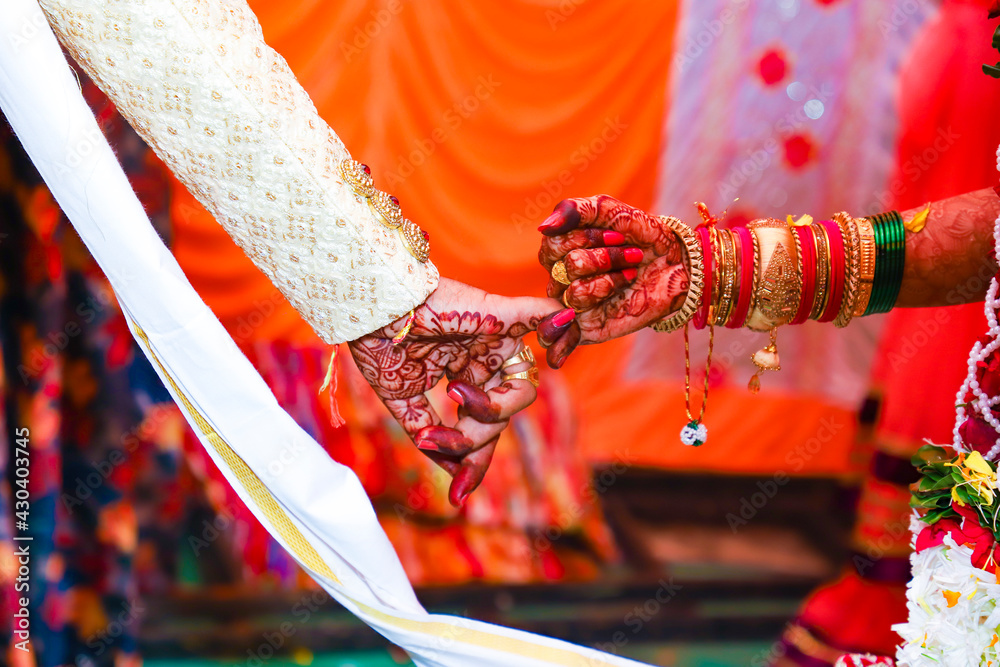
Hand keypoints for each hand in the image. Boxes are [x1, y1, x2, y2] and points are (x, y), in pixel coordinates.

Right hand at [348, 278, 558, 506]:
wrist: (366, 308)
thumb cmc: (378, 344)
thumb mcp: (403, 400)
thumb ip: (431, 434)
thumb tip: (454, 470)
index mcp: (462, 376)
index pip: (483, 427)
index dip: (473, 463)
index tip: (457, 495)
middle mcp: (484, 361)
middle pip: (502, 416)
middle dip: (474, 441)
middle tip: (435, 442)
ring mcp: (496, 340)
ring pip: (522, 391)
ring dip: (490, 408)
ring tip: (455, 395)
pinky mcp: (500, 314)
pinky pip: (542, 315)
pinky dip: (560, 323)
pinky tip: (564, 323)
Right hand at [536, 195, 688, 368]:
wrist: (679, 263)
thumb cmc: (642, 235)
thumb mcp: (610, 211)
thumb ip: (575, 210)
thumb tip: (543, 228)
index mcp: (560, 253)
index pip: (552, 246)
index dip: (587, 238)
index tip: (619, 234)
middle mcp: (562, 281)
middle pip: (567, 268)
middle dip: (606, 257)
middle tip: (632, 255)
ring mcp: (573, 307)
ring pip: (576, 293)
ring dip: (612, 280)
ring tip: (631, 276)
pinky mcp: (588, 330)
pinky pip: (566, 335)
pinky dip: (559, 345)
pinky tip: (560, 353)